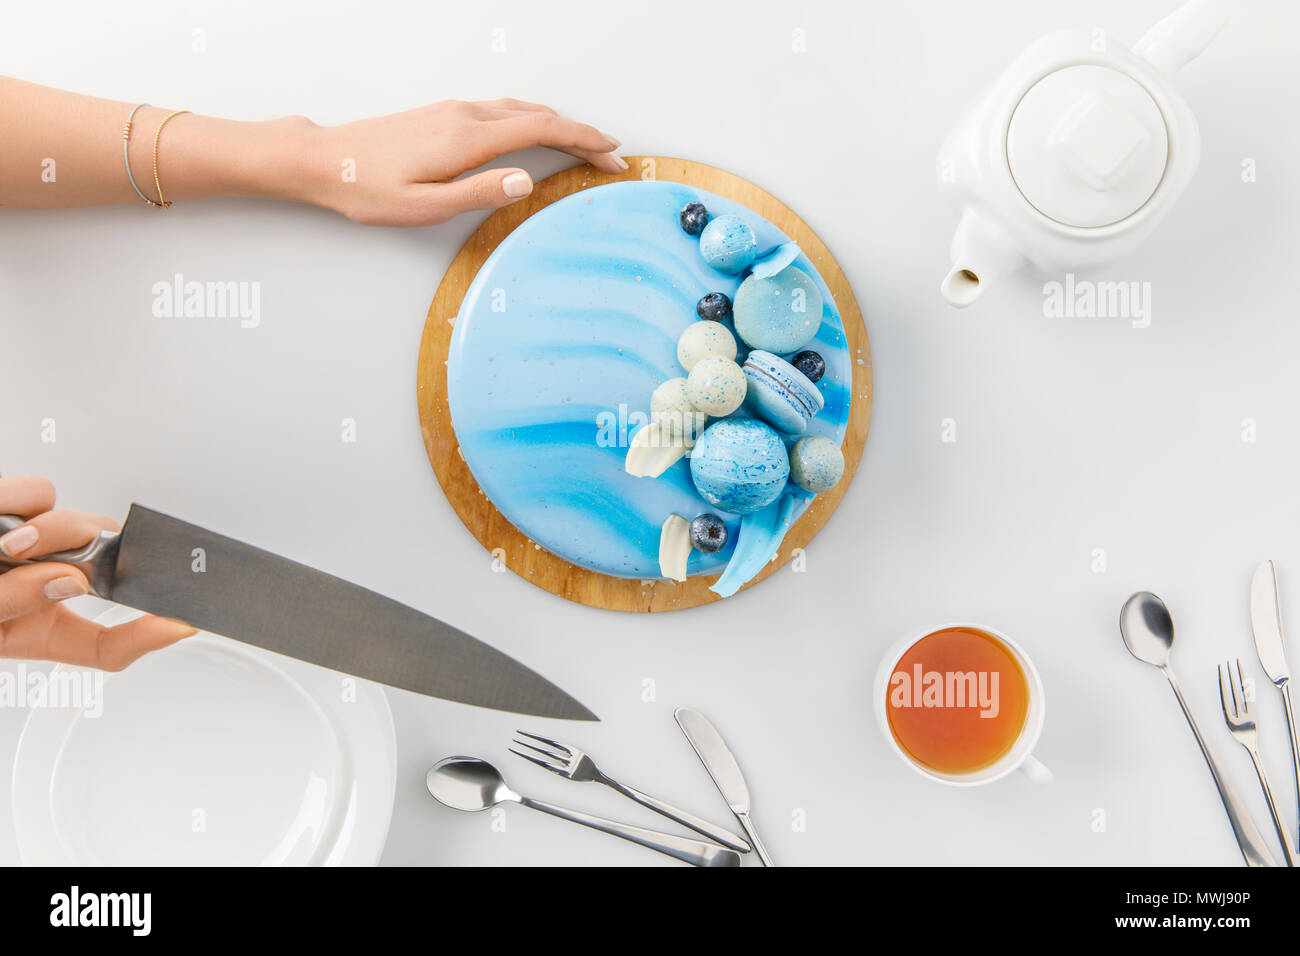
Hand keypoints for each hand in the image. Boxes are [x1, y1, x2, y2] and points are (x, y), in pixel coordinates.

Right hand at [0, 477, 195, 669]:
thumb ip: (14, 601)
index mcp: (39, 627)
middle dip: (77, 549)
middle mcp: (45, 583)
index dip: (146, 638)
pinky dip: (14, 500)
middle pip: (103, 562)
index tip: (183, 625)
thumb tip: (66, 578)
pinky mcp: (23, 507)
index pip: (104, 645)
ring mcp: (38, 542)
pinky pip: (39, 493)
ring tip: (3, 545)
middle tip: (23, 554)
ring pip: (75, 520)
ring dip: (44, 530)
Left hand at [298, 98, 625, 225]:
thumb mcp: (424, 206)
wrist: (323, 160)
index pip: (542, 130)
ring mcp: (453, 110)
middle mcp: (464, 116)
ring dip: (559, 124)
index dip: (584, 140)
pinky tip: (536, 131)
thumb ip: (478, 193)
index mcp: (466, 139)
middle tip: (612, 155)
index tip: (613, 155)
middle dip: (582, 132)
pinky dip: (533, 119)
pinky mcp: (442, 114)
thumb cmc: (366, 190)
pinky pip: (502, 109)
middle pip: (539, 114)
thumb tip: (525, 182)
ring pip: (521, 108)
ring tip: (584, 143)